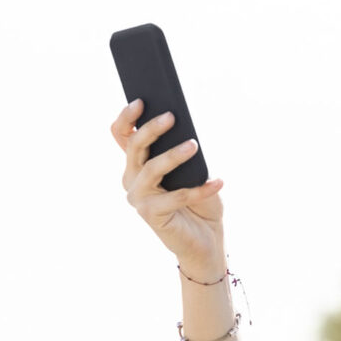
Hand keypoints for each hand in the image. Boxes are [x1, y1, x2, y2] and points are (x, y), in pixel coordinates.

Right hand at [111, 100, 225, 278]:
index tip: (141, 101)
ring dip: (174, 155)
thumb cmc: (200, 201)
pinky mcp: (151, 215)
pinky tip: (218, 182)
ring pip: (152, 168)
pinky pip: (176, 196)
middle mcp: (132, 179)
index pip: (121, 135)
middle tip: (172, 116)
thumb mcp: (193, 170)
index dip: (127, 118)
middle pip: (135, 147)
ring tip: (194, 145)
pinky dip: (201, 189)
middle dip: (151, 129)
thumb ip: (182, 151)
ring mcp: (139, 198)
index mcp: (138, 164)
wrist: (206, 239)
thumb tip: (183, 130)